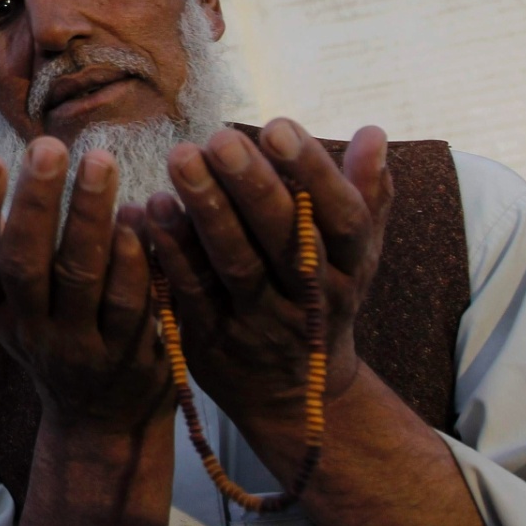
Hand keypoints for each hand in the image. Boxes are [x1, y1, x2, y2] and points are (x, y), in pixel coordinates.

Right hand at [0, 139, 169, 432]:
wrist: (102, 423)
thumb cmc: (58, 335)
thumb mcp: (18, 305)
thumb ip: (10, 249)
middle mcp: (29, 329)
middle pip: (24, 264)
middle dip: (35, 203)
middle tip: (48, 147)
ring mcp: (78, 345)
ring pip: (80, 276)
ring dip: (89, 215)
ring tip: (100, 161)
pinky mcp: (128, 354)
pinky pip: (129, 300)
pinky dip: (132, 257)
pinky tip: (139, 215)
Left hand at [144, 118, 391, 426]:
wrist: (296, 399)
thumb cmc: (322, 301)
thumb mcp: (356, 257)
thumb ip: (364, 195)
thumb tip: (374, 132)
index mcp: (351, 270)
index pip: (342, 219)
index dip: (314, 174)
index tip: (278, 126)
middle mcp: (311, 299)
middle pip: (286, 242)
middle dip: (253, 187)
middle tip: (220, 138)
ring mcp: (261, 323)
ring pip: (236, 266)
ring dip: (207, 212)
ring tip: (181, 158)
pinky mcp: (214, 341)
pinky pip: (193, 293)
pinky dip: (172, 252)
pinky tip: (151, 210)